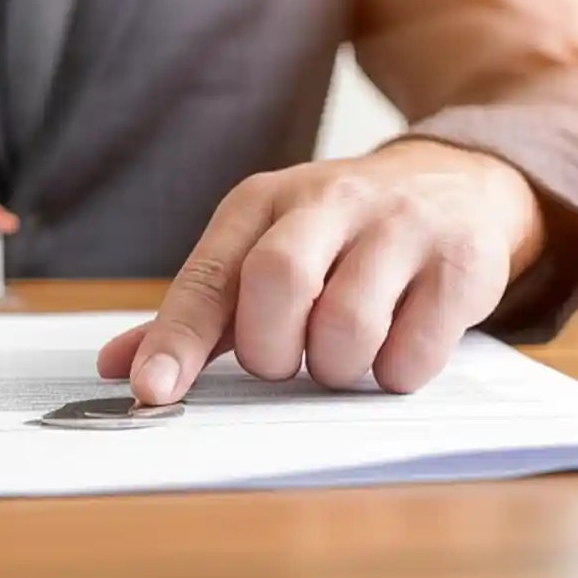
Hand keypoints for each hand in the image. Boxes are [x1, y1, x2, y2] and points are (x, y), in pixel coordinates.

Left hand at [98, 140, 545, 402]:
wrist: (456, 184)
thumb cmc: (338, 238)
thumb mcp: (261, 254)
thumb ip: (197, 314)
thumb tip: (117, 367)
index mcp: (262, 203)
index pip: (210, 275)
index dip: (177, 339)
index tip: (152, 392)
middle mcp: (328, 201)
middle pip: (278, 282)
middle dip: (273, 350)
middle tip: (287, 362)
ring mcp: (400, 226)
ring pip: (348, 323)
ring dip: (337, 367)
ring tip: (343, 355)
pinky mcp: (460, 260)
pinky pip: (415, 350)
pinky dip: (394, 373)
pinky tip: (394, 351)